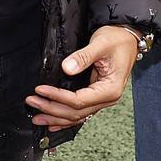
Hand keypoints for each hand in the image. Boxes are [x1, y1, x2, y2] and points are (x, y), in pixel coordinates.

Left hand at [25, 25, 140, 131]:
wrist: (127, 37)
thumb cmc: (117, 40)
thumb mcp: (101, 44)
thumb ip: (83, 57)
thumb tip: (67, 68)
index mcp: (110, 89)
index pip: (79, 100)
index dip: (58, 97)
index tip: (40, 90)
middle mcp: (107, 98)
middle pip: (76, 112)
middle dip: (52, 110)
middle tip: (32, 103)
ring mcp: (102, 99)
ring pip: (76, 116)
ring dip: (56, 118)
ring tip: (37, 118)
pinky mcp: (96, 96)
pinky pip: (80, 112)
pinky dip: (65, 118)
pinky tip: (53, 123)